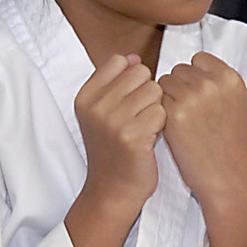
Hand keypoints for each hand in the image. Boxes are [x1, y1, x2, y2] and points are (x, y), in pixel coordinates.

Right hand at [73, 53, 165, 211]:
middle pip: (141, 73)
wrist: (112, 190)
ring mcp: (113, 120)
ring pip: (154, 90)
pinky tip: (150, 139)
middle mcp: (95, 106)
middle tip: (138, 117)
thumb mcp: (101, 112)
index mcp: (85, 96)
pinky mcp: (133, 136)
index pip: (120, 61)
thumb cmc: (113, 149)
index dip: (132, 79)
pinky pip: (161, 111)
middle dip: (146, 92)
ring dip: (155, 108)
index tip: (126, 102)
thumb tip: (133, 57)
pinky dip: (161, 125)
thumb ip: (114, 81)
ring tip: (144, 127)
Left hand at [159, 52, 246, 208]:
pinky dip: (160, 112)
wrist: (226, 175)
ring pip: (163, 83)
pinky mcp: (174, 114)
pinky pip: (156, 100)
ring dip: (167, 98)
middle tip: (189, 111)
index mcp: (230, 78)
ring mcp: (192, 98)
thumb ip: (224, 81)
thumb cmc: (232, 142)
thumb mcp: (242, 102)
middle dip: (179, 87)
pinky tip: (173, 127)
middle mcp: (212, 84)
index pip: (198, 59)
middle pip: (178, 70)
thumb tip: (203, 65)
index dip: (194, 77)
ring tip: (182, 120)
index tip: (198, 95)